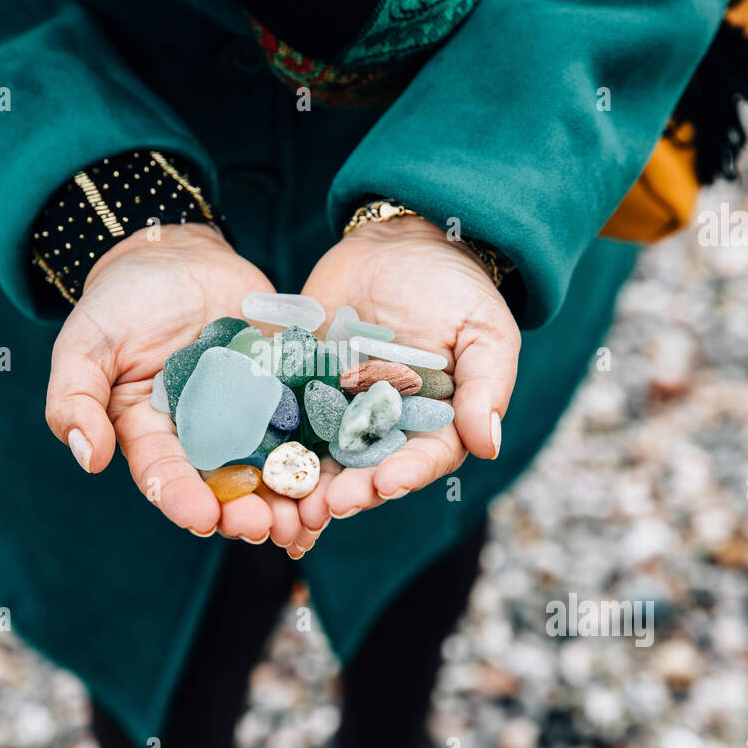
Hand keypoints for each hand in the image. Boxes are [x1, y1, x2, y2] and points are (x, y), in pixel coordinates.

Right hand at [44, 224, 333, 552]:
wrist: (177, 255)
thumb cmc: (121, 299)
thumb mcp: (84, 342)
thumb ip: (75, 397)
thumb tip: (88, 458)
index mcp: (150, 433)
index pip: (164, 475)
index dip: (181, 499)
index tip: (201, 519)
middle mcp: (201, 436)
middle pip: (223, 485)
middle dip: (244, 512)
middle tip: (265, 528)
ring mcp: (246, 416)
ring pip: (270, 466)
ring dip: (288, 496)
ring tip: (307, 519)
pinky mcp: (283, 392)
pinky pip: (305, 426)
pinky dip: (321, 453)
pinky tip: (339, 475)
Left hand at [300, 215, 521, 517]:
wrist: (400, 241)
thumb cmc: (454, 286)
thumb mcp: (484, 329)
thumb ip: (488, 386)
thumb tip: (489, 446)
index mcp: (438, 422)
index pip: (424, 458)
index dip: (406, 474)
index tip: (386, 484)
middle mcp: (389, 426)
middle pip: (370, 469)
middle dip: (351, 491)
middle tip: (329, 506)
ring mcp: (345, 409)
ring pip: (326, 457)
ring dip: (310, 483)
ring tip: (293, 505)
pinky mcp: (307, 388)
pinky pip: (289, 421)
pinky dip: (276, 445)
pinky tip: (259, 465)